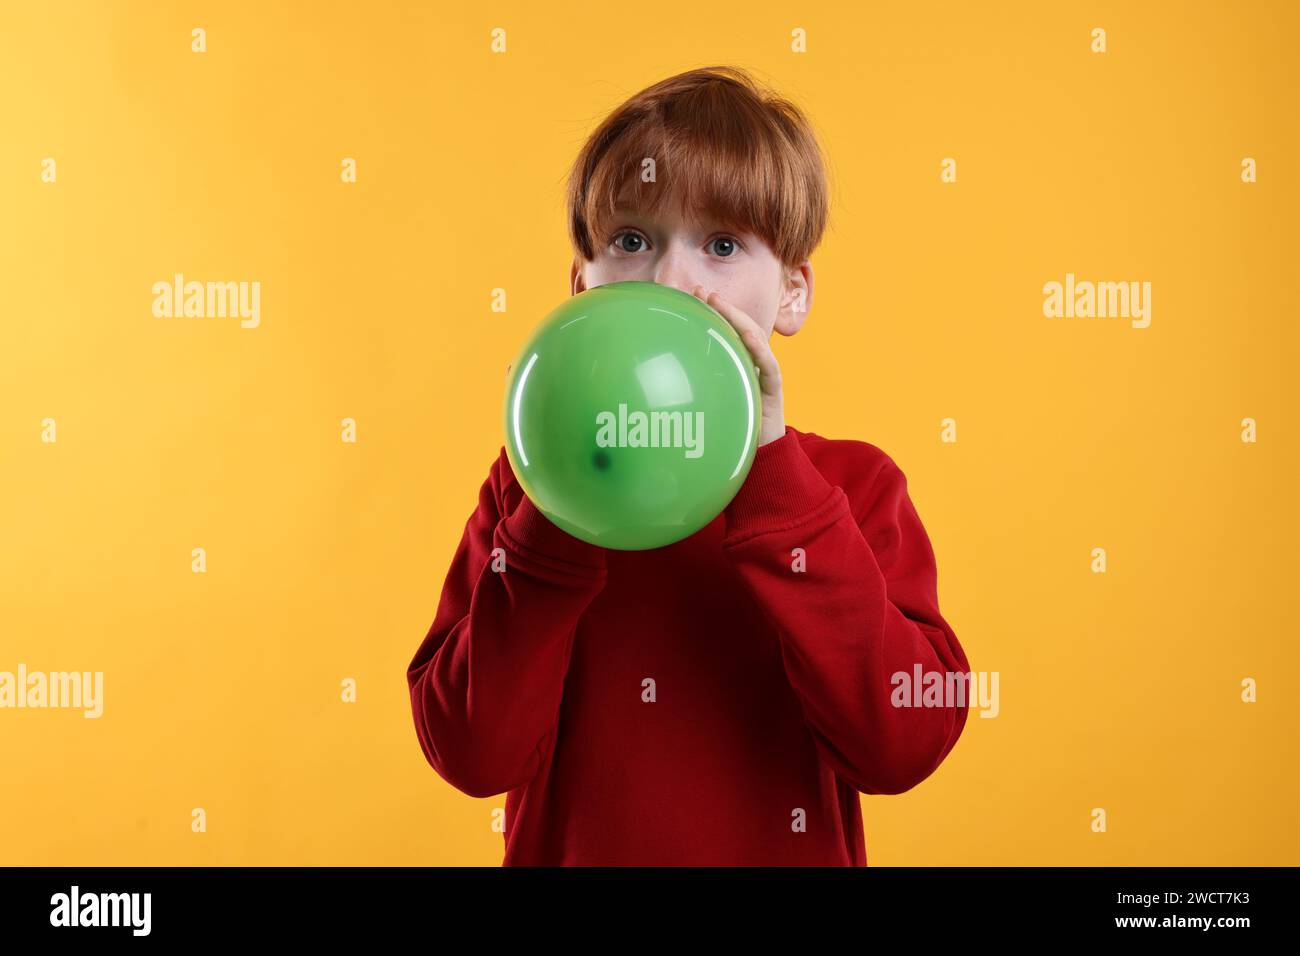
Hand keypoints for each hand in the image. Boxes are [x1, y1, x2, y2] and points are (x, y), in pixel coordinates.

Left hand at [690, 285, 785, 446]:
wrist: (759, 459)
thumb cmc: (727, 435)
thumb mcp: (703, 409)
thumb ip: (688, 393)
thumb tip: (651, 383)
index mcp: (736, 366)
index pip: (725, 333)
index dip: (711, 314)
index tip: (690, 297)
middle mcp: (751, 365)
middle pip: (739, 329)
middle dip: (723, 308)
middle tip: (701, 292)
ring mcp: (764, 375)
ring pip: (754, 339)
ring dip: (738, 318)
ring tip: (721, 303)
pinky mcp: (773, 390)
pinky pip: (769, 366)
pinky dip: (759, 348)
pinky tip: (747, 335)